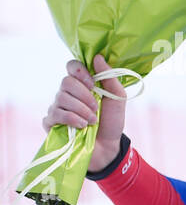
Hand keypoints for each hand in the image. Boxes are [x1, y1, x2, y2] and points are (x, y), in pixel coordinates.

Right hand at [42, 56, 126, 172]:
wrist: (108, 147)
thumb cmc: (112, 121)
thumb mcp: (117, 99)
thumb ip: (110, 78)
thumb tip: (98, 57)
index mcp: (82, 84)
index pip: (72, 66)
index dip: (80, 72)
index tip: (93, 84)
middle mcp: (66, 93)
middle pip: (66, 82)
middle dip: (84, 96)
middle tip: (96, 108)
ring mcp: (56, 107)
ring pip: (61, 98)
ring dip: (81, 110)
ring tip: (93, 121)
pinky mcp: (50, 122)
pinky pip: (55, 114)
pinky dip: (72, 119)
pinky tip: (82, 126)